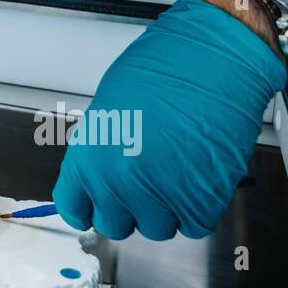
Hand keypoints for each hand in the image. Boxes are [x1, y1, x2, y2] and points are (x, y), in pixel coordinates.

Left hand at [52, 0, 287, 240]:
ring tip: (172, 173)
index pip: (73, 207)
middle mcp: (121, 182)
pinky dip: (196, 208)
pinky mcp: (203, 201)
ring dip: (163, 209)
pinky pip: (193, 224)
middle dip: (125, 208)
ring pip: (155, 227)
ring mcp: (163, 196)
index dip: (84, 206)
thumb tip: (99, 174)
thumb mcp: (109, 105)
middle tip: (140, 183)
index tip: (91, 206)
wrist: (214, 60)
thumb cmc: (164, 67)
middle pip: (114, 224)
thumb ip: (100, 150)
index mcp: (90, 157)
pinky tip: (194, 178)